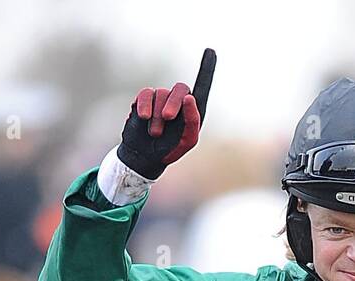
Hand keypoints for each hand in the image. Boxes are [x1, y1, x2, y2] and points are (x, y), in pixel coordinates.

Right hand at [117, 48, 215, 179]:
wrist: (146, 156)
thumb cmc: (170, 149)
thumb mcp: (187, 140)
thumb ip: (193, 120)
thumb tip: (189, 97)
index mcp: (193, 109)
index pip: (202, 85)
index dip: (207, 67)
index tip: (211, 50)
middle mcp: (178, 100)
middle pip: (181, 88)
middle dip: (174, 102)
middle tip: (168, 117)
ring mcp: (161, 98)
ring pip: (161, 94)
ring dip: (157, 116)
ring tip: (155, 133)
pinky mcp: (145, 99)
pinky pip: (146, 94)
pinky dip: (145, 106)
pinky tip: (144, 117)